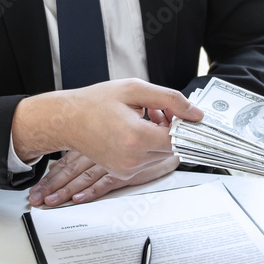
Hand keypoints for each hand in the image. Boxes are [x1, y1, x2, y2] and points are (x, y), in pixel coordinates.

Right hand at [11, 79, 201, 180]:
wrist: (68, 121)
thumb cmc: (95, 103)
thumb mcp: (135, 89)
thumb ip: (170, 99)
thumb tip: (195, 113)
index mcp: (136, 137)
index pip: (179, 139)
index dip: (185, 125)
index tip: (185, 115)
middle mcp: (132, 159)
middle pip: (172, 148)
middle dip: (172, 129)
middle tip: (161, 110)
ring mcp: (127, 169)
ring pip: (161, 155)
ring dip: (161, 137)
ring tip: (147, 117)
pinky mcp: (124, 173)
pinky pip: (148, 160)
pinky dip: (149, 146)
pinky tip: (138, 130)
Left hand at [29, 151, 179, 206]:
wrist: (168, 138)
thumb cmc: (144, 134)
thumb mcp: (113, 141)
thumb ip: (103, 145)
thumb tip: (82, 153)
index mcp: (95, 143)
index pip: (69, 160)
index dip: (53, 173)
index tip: (39, 186)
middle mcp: (100, 153)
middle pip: (71, 172)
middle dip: (52, 187)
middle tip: (37, 199)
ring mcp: (112, 164)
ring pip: (83, 179)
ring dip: (65, 191)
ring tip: (50, 203)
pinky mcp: (126, 173)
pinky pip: (105, 183)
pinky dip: (91, 191)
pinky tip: (79, 199)